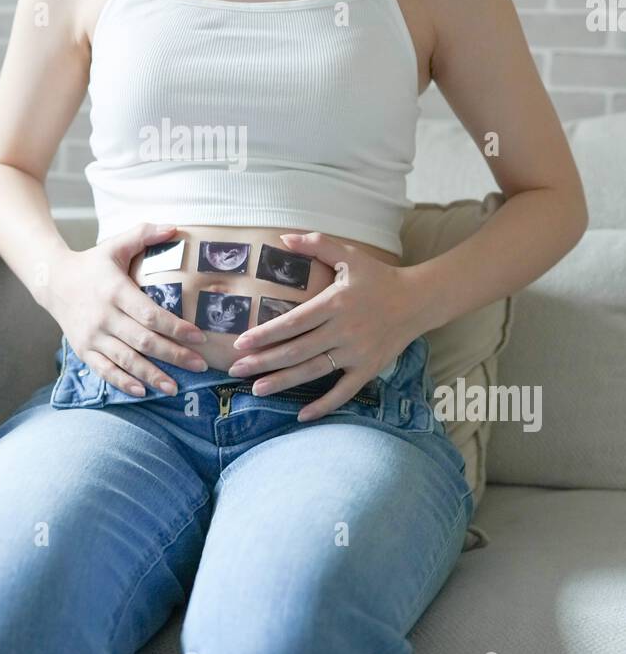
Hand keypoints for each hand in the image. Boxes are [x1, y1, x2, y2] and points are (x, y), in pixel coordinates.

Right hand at [42, 222, 208, 396]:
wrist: (53, 281)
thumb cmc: (92, 264)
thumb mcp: (115, 245)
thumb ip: (144, 234)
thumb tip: (175, 228)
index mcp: (115, 291)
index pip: (150, 314)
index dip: (176, 328)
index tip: (199, 337)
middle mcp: (103, 316)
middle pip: (143, 341)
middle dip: (174, 355)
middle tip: (200, 365)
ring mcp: (92, 336)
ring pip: (126, 360)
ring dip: (152, 375)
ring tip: (176, 388)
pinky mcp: (83, 349)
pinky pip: (105, 370)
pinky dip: (123, 383)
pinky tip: (142, 391)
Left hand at [227, 231, 417, 420]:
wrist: (418, 300)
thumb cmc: (378, 277)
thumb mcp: (349, 256)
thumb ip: (316, 244)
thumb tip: (283, 238)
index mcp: (335, 303)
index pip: (293, 322)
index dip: (265, 334)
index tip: (240, 343)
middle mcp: (344, 330)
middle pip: (297, 350)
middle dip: (263, 362)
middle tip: (236, 369)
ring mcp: (357, 353)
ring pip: (313, 371)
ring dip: (283, 382)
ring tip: (256, 389)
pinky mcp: (369, 369)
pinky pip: (344, 391)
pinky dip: (324, 405)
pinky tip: (302, 415)